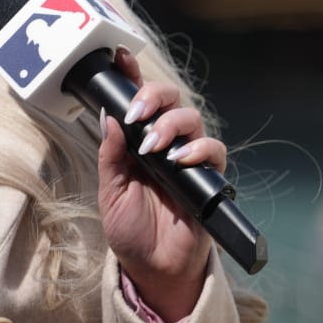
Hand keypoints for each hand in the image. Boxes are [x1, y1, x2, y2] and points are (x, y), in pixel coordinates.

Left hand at [98, 46, 227, 321]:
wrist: (153, 266)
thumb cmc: (130, 230)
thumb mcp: (110, 192)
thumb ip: (111, 155)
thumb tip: (109, 116)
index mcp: (137, 143)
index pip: (137, 102)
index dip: (132, 76)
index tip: (119, 56)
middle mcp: (165, 143)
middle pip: (170, 100)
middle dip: (155, 97)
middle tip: (139, 114)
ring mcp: (188, 157)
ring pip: (192, 119)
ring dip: (172, 125)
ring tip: (155, 146)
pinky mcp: (209, 175)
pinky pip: (213, 150)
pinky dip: (199, 149)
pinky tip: (181, 160)